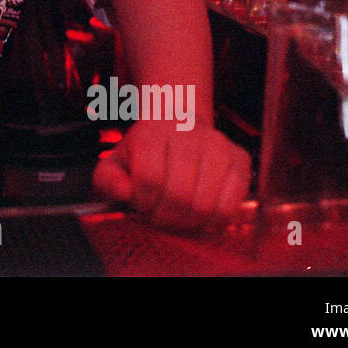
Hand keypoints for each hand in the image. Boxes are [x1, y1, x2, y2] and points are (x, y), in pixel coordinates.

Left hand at [91, 120, 251, 231]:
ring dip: (188, 222)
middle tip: (159, 215)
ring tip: (178, 214)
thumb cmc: (145, 150)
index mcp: (153, 132)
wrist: (178, 125)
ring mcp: (219, 145)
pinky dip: (213, 219)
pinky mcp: (240, 159)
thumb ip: (108, 180)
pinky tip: (199, 212)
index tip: (140, 204)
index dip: (142, 203)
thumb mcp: (115, 161)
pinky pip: (230, 206)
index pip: (149, 180)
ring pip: (205, 206)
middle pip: (179, 196)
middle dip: (164, 217)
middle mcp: (189, 133)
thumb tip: (123, 192)